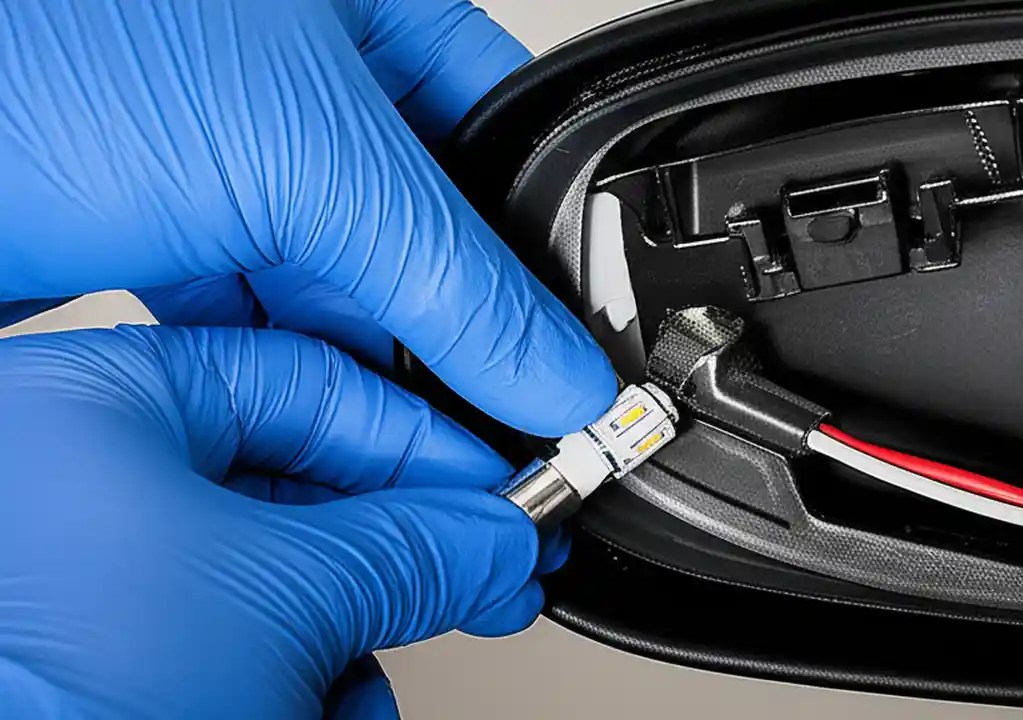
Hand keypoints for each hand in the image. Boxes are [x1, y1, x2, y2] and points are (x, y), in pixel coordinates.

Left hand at [0, 0, 615, 433]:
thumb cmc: (37, 42)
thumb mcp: (302, 156)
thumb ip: (450, 276)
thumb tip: (552, 371)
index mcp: (358, 12)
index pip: (506, 138)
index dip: (553, 240)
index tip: (582, 344)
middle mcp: (299, 89)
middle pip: (432, 229)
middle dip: (471, 325)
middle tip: (523, 414)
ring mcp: (229, 172)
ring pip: (352, 293)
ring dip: (393, 370)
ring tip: (446, 440)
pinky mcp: (163, 250)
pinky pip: (270, 329)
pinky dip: (310, 382)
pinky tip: (347, 424)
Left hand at [0, 326, 561, 718]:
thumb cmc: (48, 695)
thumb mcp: (277, 596)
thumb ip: (410, 546)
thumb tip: (497, 533)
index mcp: (90, 407)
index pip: (307, 382)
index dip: (420, 439)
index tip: (497, 489)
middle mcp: (83, 483)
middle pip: (302, 493)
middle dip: (396, 556)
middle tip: (486, 576)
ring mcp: (96, 582)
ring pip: (282, 584)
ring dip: (347, 641)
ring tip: (352, 691)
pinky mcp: (117, 662)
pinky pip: (246, 645)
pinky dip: (297, 686)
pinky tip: (313, 716)